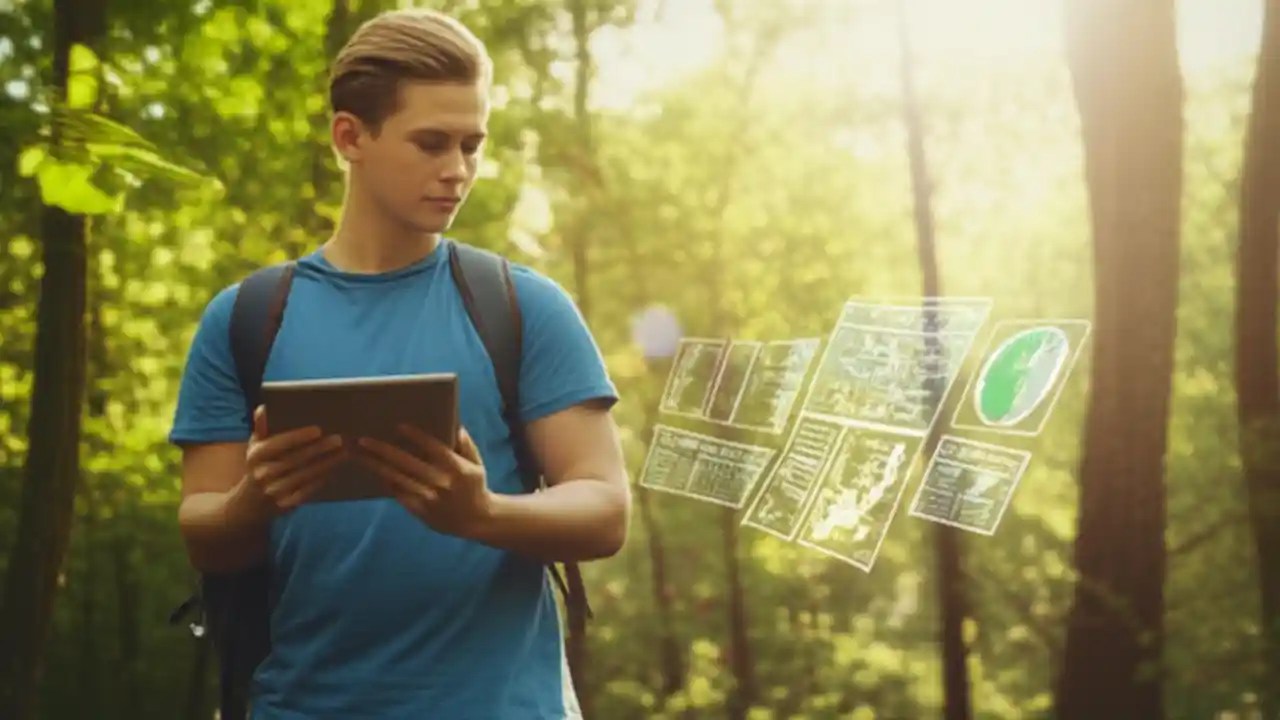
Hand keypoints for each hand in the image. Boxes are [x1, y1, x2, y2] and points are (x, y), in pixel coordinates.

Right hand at [235, 405, 347, 518]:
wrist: (250, 502)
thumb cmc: (259, 465)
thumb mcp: (255, 446)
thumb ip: (261, 427)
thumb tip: (264, 408)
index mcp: (256, 454)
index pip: (278, 443)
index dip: (298, 437)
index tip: (318, 429)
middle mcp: (262, 473)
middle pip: (295, 459)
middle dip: (319, 449)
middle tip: (339, 439)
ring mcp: (273, 490)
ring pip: (303, 476)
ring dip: (325, 464)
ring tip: (343, 453)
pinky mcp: (284, 504)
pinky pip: (306, 492)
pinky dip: (320, 481)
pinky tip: (334, 471)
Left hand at [354, 425, 490, 537]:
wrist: (477, 521)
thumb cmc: (475, 487)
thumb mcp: (477, 464)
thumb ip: (466, 445)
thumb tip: (455, 425)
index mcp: (457, 468)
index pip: (433, 448)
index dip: (416, 437)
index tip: (398, 426)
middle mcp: (441, 482)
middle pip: (407, 463)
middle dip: (383, 450)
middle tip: (363, 440)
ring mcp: (429, 498)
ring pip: (398, 479)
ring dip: (377, 466)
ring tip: (359, 456)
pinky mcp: (421, 511)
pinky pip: (400, 495)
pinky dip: (387, 483)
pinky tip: (374, 472)